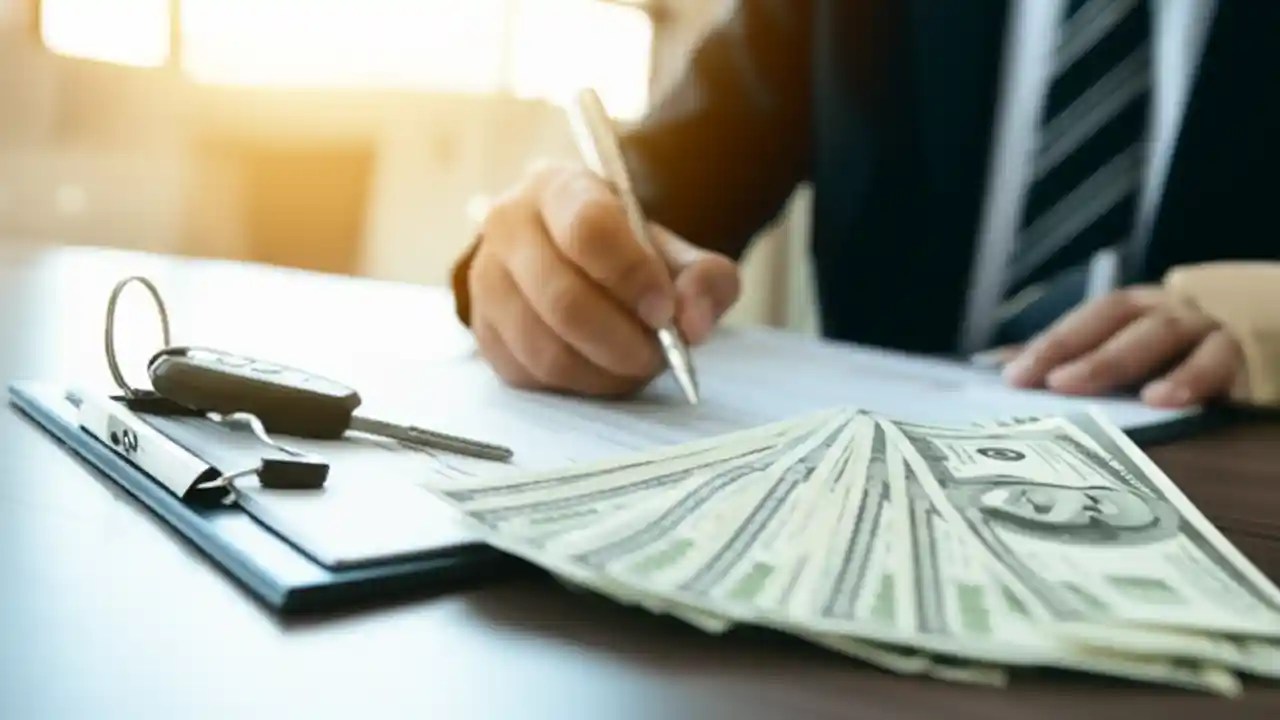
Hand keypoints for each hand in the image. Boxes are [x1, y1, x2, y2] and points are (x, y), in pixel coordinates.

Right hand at [467, 162, 740, 396]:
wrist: (582, 262)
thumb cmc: (631, 254)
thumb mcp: (679, 254)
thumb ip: (705, 280)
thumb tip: (692, 324)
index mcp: (558, 187)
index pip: (588, 229)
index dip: (632, 277)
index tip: (664, 310)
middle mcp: (508, 226)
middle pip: (563, 300)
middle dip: (622, 341)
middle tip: (658, 353)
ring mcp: (487, 281)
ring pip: (546, 348)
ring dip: (604, 370)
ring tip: (636, 362)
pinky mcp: (484, 332)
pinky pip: (533, 375)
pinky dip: (579, 384)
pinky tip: (604, 368)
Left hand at [1001, 285, 1242, 407]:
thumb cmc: (1207, 346)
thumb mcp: (1152, 345)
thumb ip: (1088, 353)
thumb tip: (1007, 363)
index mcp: (1150, 307)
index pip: (1096, 315)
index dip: (1055, 340)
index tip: (1012, 374)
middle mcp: (1178, 310)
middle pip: (1120, 321)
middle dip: (1073, 348)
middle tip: (1039, 380)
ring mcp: (1214, 327)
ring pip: (1163, 334)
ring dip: (1117, 359)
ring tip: (1075, 385)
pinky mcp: (1251, 354)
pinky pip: (1220, 361)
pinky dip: (1190, 379)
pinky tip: (1162, 400)